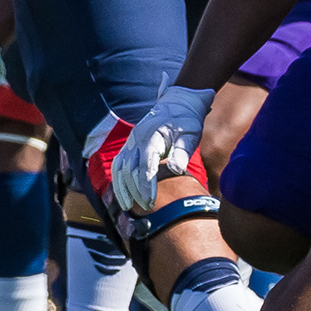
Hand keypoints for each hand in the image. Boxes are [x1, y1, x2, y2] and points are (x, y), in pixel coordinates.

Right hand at [112, 84, 216, 210]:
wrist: (178, 103)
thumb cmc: (187, 120)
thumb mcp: (191, 133)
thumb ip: (183, 151)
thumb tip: (177, 170)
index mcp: (152, 135)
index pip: (145, 164)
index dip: (146, 184)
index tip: (150, 201)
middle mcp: (137, 139)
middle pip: (130, 169)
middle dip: (136, 190)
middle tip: (147, 207)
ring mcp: (131, 142)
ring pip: (120, 168)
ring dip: (123, 188)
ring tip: (129, 206)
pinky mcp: (129, 146)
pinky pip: (118, 165)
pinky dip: (118, 181)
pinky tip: (124, 194)